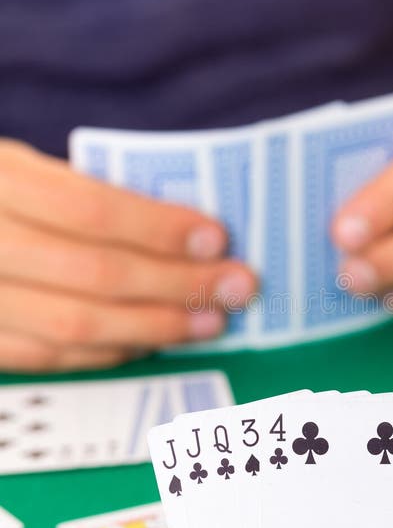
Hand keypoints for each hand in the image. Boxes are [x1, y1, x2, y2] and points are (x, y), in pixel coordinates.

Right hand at [0, 141, 255, 370]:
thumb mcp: (18, 169)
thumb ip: (83, 192)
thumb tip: (179, 227)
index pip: (89, 208)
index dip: (158, 226)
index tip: (216, 237)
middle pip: (94, 274)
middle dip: (177, 284)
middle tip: (236, 286)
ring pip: (77, 327)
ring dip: (156, 327)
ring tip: (209, 321)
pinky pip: (52, 359)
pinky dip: (110, 352)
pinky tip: (152, 340)